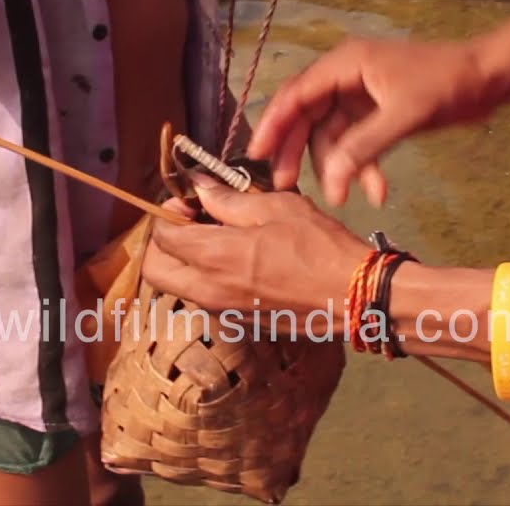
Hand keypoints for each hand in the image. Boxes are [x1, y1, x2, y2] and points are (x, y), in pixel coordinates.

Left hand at [145, 175, 369, 333]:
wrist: (354, 296)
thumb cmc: (319, 246)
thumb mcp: (276, 207)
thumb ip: (229, 200)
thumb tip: (200, 187)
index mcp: (214, 257)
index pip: (162, 237)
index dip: (167, 214)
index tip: (186, 201)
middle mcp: (209, 290)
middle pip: (155, 270)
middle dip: (161, 243)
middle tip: (187, 222)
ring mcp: (222, 311)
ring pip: (177, 287)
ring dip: (181, 262)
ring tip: (213, 238)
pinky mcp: (239, 322)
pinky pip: (203, 299)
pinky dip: (203, 278)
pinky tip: (235, 260)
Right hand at [249, 38, 491, 206]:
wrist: (489, 77)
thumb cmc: (449, 84)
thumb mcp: (405, 115)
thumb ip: (364, 146)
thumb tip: (330, 177)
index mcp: (345, 63)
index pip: (296, 94)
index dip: (274, 125)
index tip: (257, 154)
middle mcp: (346, 76)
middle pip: (306, 116)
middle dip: (299, 152)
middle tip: (286, 185)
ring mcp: (361, 95)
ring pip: (331, 135)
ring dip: (337, 166)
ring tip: (342, 199)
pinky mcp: (376, 112)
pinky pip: (357, 142)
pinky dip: (363, 166)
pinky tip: (377, 192)